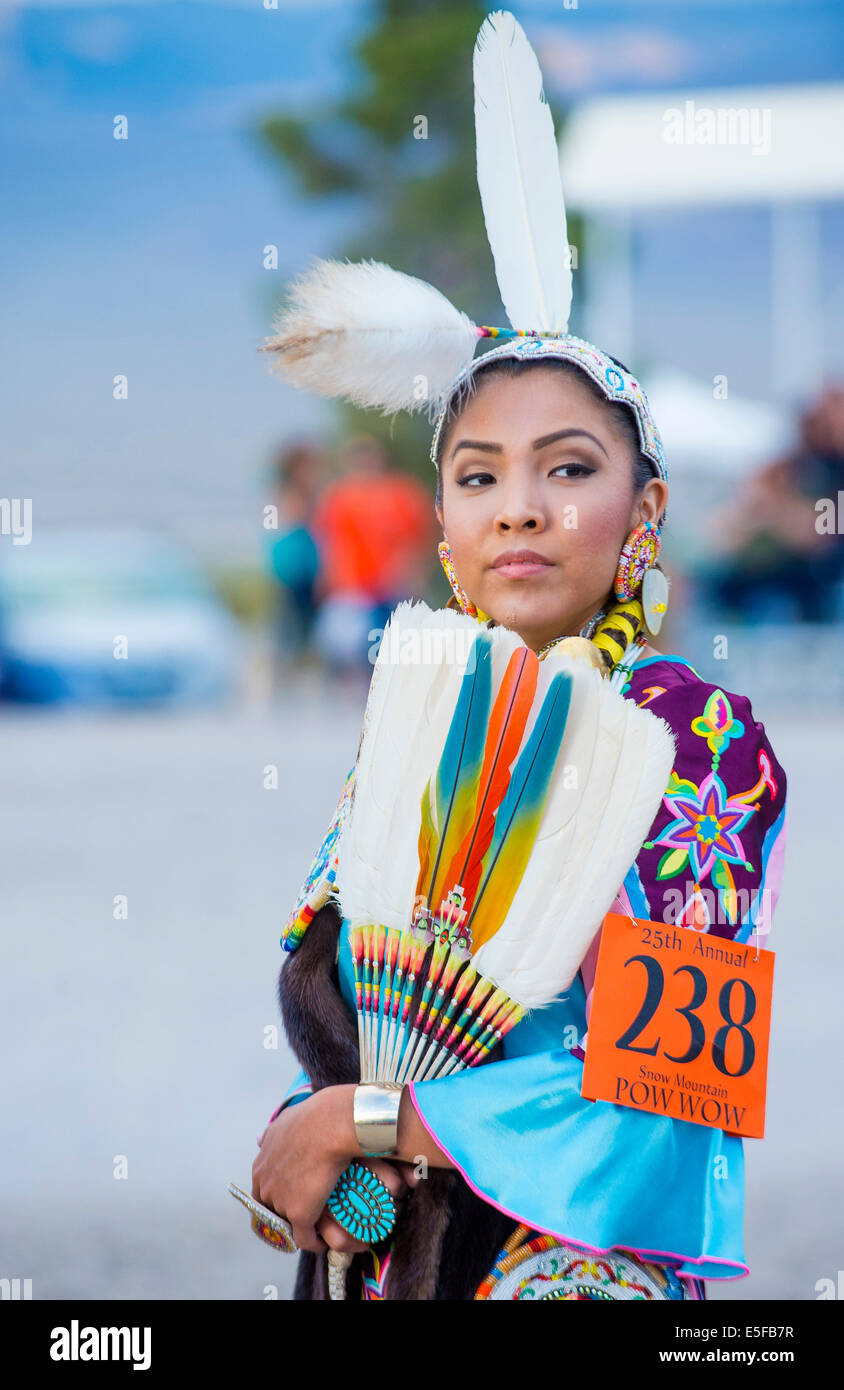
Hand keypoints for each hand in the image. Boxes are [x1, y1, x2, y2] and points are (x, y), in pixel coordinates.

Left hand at [251, 1085, 408, 1253]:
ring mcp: (280, 1200)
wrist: (331, 1124)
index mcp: (261, 1164)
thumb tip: (259, 1140)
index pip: (263, 1189)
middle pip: (272, 1208)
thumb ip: (271, 1134)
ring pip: (288, 1223)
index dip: (278, 1194)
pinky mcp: (298, 1213)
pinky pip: (304, 1238)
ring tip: (317, 1227)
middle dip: (286, 1212)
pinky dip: (313, 1242)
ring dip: (301, 1227)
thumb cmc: (315, 1116)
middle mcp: (265, 1184)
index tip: (294, 1196)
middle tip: (306, 1213)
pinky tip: (323, 1241)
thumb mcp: (284, 1121)